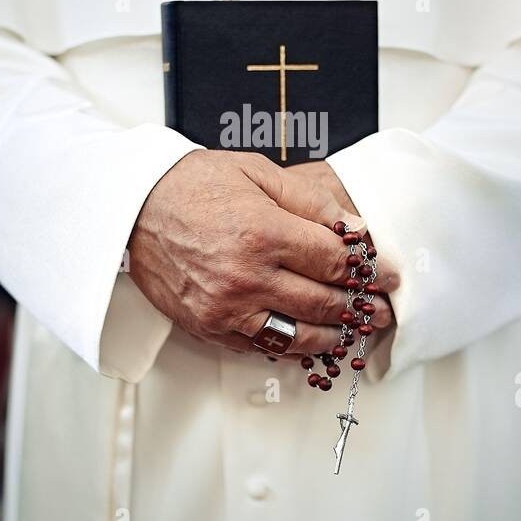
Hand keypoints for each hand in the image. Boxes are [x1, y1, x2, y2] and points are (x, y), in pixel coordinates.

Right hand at [127, 150, 398, 355]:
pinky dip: (292, 346)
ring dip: (333, 335)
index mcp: (263, 233)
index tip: (387, 273)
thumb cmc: (192, 185)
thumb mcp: (257, 173)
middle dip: (361, 307)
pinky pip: (263, 347)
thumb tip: (355, 227)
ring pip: (298, 335)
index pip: (335, 262)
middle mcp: (247, 277)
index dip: (368, 270)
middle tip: (381, 309)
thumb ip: (310, 201)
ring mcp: (227, 308)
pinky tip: (311, 338)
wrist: (133, 207)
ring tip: (354, 330)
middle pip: (323, 302)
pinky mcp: (210, 327)